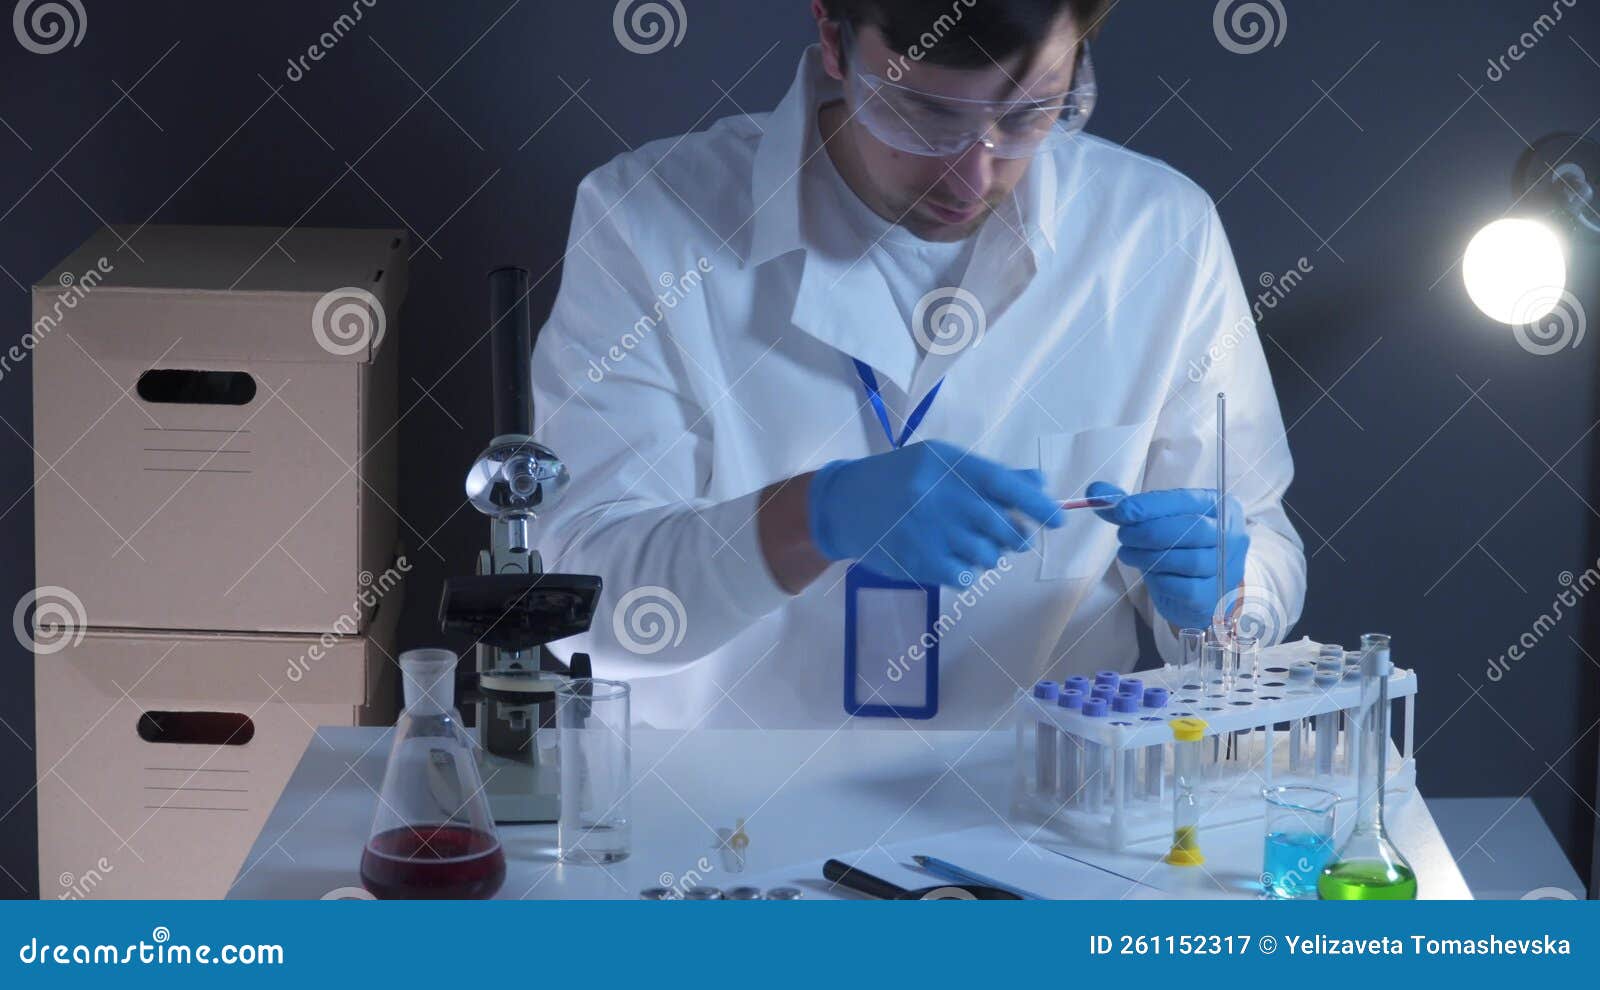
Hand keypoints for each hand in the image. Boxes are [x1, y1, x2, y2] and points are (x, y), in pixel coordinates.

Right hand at [808, 440, 1062, 586]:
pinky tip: (951, 557)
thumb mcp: (941, 462)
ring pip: (987, 556)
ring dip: (989, 554)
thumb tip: (1038, 484)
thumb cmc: (901, 478)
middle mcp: (941, 498)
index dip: (1039, 505)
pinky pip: (964, 576)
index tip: (1059, 519)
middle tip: (1015, 536)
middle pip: (1003, 527)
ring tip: (969, 543)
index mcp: (950, 467)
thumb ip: (990, 474)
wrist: (845, 504)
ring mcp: (930, 533)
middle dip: (1017, 536)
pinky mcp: (919, 561)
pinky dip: (966, 571)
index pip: (1007, 486)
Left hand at [1088, 481, 1247, 629]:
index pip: (1185, 501)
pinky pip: (1182, 586)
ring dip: (1147, 556)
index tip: (1122, 510)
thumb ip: (1131, 508)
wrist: (1203, 591)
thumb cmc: (1181, 547)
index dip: (1151, 505)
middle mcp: (1232, 535)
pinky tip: (1150, 573)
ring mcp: (1226, 567)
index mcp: (1222, 507)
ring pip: (1185, 559)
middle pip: (1188, 530)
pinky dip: (1159, 579)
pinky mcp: (1214, 595)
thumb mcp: (1161, 521)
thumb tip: (1095, 493)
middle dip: (1147, 531)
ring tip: (1129, 553)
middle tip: (1123, 535)